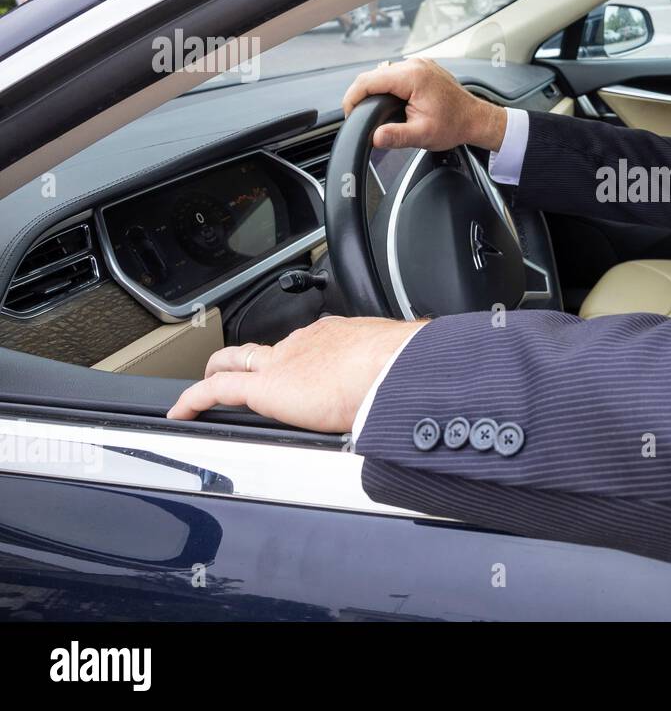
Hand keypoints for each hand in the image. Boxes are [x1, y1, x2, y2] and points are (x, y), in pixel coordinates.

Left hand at [167, 316, 426, 432]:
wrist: (392, 367)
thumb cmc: (403, 370)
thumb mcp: (396, 373)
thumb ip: (391, 386)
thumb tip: (409, 406)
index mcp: (339, 339)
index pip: (307, 346)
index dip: (296, 359)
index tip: (300, 373)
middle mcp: (304, 344)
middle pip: (264, 350)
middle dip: (249, 361)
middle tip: (238, 373)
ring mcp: (282, 362)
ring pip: (235, 363)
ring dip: (219, 376)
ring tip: (202, 394)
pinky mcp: (264, 387)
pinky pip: (215, 390)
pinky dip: (194, 399)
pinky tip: (181, 413)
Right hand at [341, 57, 506, 151]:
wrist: (475, 119)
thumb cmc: (454, 125)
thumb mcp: (422, 135)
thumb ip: (396, 136)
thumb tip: (375, 137)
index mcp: (413, 76)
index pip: (368, 80)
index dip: (352, 98)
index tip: (349, 113)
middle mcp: (415, 65)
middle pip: (373, 75)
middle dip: (361, 95)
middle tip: (358, 116)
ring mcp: (419, 64)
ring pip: (383, 73)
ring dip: (374, 90)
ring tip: (373, 111)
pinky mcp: (421, 68)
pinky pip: (395, 73)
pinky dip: (387, 86)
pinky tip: (389, 102)